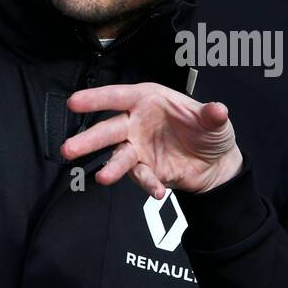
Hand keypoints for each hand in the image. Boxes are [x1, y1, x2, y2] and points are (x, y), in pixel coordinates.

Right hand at [62, 83, 243, 197]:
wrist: (217, 164)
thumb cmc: (209, 132)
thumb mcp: (215, 121)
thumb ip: (212, 116)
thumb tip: (218, 110)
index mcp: (149, 100)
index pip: (118, 97)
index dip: (96, 99)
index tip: (75, 102)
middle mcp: (137, 123)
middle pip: (108, 129)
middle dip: (89, 139)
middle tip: (69, 148)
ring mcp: (138, 147)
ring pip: (117, 156)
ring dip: (109, 167)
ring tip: (103, 178)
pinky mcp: (145, 169)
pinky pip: (141, 177)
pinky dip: (147, 184)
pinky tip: (156, 190)